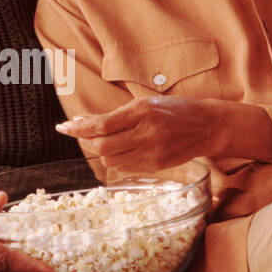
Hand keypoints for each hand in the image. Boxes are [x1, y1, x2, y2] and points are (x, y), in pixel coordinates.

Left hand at [56, 96, 220, 175]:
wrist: (208, 126)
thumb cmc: (176, 110)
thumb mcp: (145, 103)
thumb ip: (115, 115)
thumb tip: (82, 121)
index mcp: (143, 112)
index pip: (101, 125)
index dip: (78, 128)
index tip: (63, 127)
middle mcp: (147, 134)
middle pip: (102, 147)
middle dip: (87, 142)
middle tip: (81, 133)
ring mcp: (152, 153)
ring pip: (111, 160)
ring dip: (101, 151)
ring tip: (104, 140)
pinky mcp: (157, 167)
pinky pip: (125, 167)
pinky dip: (116, 159)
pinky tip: (120, 149)